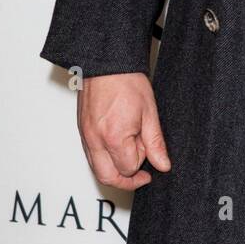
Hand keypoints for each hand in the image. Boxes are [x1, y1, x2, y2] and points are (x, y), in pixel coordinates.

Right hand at [76, 72, 170, 190]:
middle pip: (107, 177)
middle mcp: (95, 140)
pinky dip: (104, 158)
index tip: (150, 152)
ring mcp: (85, 135)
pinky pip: (91, 155)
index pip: (128, 168)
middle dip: (126, 180)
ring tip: (130, 154)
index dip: (142, 163)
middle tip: (141, 175)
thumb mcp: (150, 113)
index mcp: (113, 137)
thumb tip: (163, 165)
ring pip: (97, 168)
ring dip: (114, 169)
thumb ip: (155, 143)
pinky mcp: (81, 130)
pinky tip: (117, 146)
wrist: (107, 63)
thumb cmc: (127, 81)